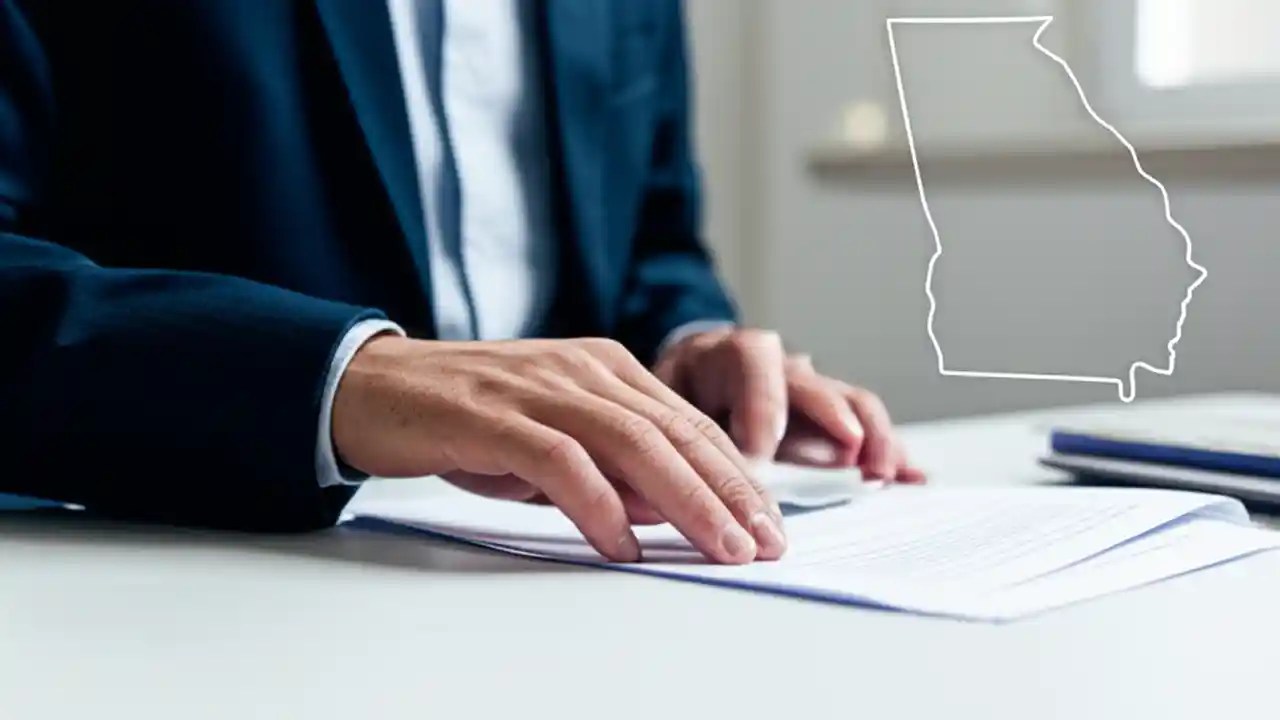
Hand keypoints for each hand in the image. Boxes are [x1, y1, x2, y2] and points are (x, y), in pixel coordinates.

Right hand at [332, 336, 786, 563]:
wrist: (371, 386)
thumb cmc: (466, 418)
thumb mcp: (554, 438)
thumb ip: (611, 466)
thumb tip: (670, 512)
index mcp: (604, 367)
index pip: (689, 425)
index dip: (736, 476)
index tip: (769, 524)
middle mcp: (582, 368)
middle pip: (674, 433)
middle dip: (729, 492)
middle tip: (764, 543)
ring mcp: (539, 388)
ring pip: (633, 443)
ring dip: (685, 501)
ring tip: (719, 547)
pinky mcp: (493, 416)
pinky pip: (560, 462)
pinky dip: (597, 505)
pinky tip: (621, 545)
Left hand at [654, 328, 925, 482]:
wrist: (682, 389)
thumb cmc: (666, 404)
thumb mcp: (654, 410)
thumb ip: (666, 434)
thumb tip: (670, 478)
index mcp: (725, 355)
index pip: (750, 361)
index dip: (759, 408)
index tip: (758, 458)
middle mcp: (774, 367)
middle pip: (810, 380)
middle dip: (831, 417)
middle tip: (847, 454)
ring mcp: (808, 393)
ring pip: (848, 401)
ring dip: (871, 436)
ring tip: (883, 472)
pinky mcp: (829, 423)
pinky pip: (868, 432)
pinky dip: (890, 455)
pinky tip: (912, 480)